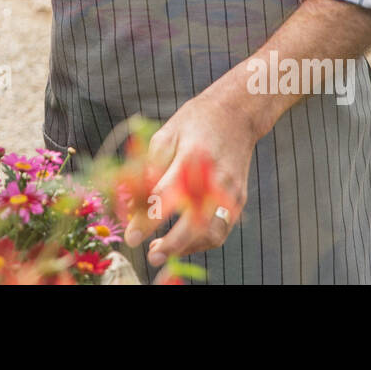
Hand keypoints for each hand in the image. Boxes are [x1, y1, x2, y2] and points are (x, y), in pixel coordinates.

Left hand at [123, 82, 258, 278]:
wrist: (236, 114)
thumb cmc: (194, 122)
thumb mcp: (165, 135)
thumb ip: (150, 168)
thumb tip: (133, 202)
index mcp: (191, 158)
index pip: (165, 198)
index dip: (147, 221)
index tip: (131, 237)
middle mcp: (215, 178)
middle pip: (195, 223)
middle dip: (172, 245)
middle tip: (151, 255)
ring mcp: (230, 191)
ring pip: (212, 233)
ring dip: (188, 248)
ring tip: (163, 250)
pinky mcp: (239, 198)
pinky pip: (221, 229)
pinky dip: (202, 241)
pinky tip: (182, 242)